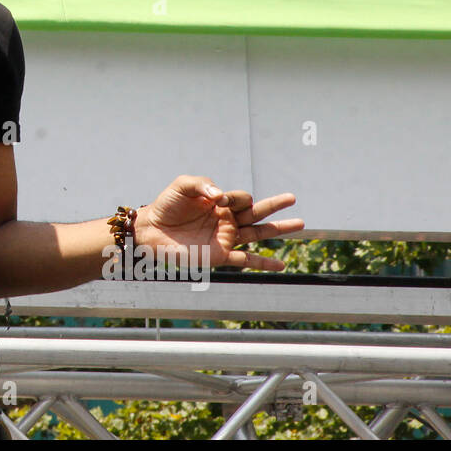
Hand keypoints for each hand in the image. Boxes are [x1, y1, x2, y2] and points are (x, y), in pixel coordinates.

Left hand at [135, 175, 301, 270]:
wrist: (150, 230)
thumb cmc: (167, 205)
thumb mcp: (182, 186)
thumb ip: (202, 185)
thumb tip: (221, 196)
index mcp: (220, 202)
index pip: (240, 198)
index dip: (234, 198)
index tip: (217, 200)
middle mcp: (226, 219)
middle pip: (257, 212)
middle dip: (275, 205)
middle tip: (293, 197)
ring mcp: (225, 238)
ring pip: (258, 233)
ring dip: (279, 230)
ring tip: (300, 224)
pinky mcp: (219, 255)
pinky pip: (246, 260)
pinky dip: (264, 263)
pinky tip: (281, 265)